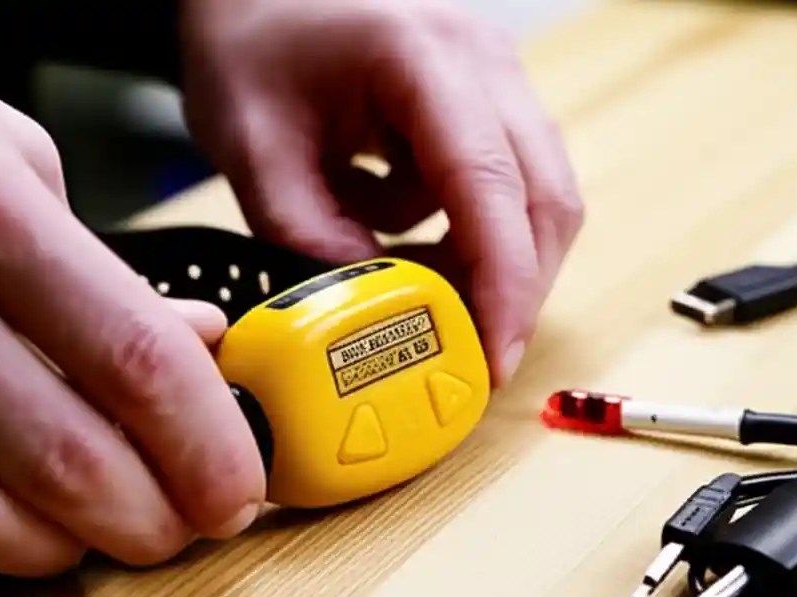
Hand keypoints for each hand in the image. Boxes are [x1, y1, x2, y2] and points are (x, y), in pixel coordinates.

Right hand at [0, 14, 264, 576]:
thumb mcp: (9, 151)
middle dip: (156, 520)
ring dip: (73, 547)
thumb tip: (193, 343)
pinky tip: (29, 510)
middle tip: (192, 522)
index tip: (238, 485)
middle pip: (64, 462)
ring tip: (118, 527)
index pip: (133, 362)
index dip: (206, 447)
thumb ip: (105, 261)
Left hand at [178, 0, 584, 385]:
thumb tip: (375, 309)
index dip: (501, 281)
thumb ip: (305, 232)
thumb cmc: (251, 41)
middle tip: (474, 356)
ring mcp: (498, 77)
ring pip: (539, 197)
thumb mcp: (251, 144)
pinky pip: (510, 185)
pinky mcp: (493, 101)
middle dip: (515, 288)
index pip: (487, 182)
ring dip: (495, 262)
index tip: (492, 355)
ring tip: (422, 294)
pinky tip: (415, 247)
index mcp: (421, 57)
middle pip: (545, 197)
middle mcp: (484, 61)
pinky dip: (474, 234)